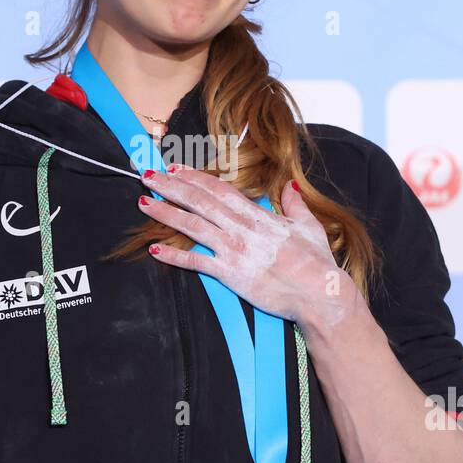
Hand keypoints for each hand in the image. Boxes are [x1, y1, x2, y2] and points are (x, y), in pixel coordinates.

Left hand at [138, 164, 348, 328]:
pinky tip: (154, 250)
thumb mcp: (309, 226)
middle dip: (171, 187)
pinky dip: (174, 256)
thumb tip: (289, 187)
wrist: (319, 294)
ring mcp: (233, 250)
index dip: (195, 177)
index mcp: (257, 215)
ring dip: (165, 213)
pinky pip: (196, 262)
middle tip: (149, 176)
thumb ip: (294, 204)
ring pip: (192, 225)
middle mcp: (241, 228)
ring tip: (144, 203)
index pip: (219, 189)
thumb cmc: (317, 263)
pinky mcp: (230, 274)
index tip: (176, 168)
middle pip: (199, 201)